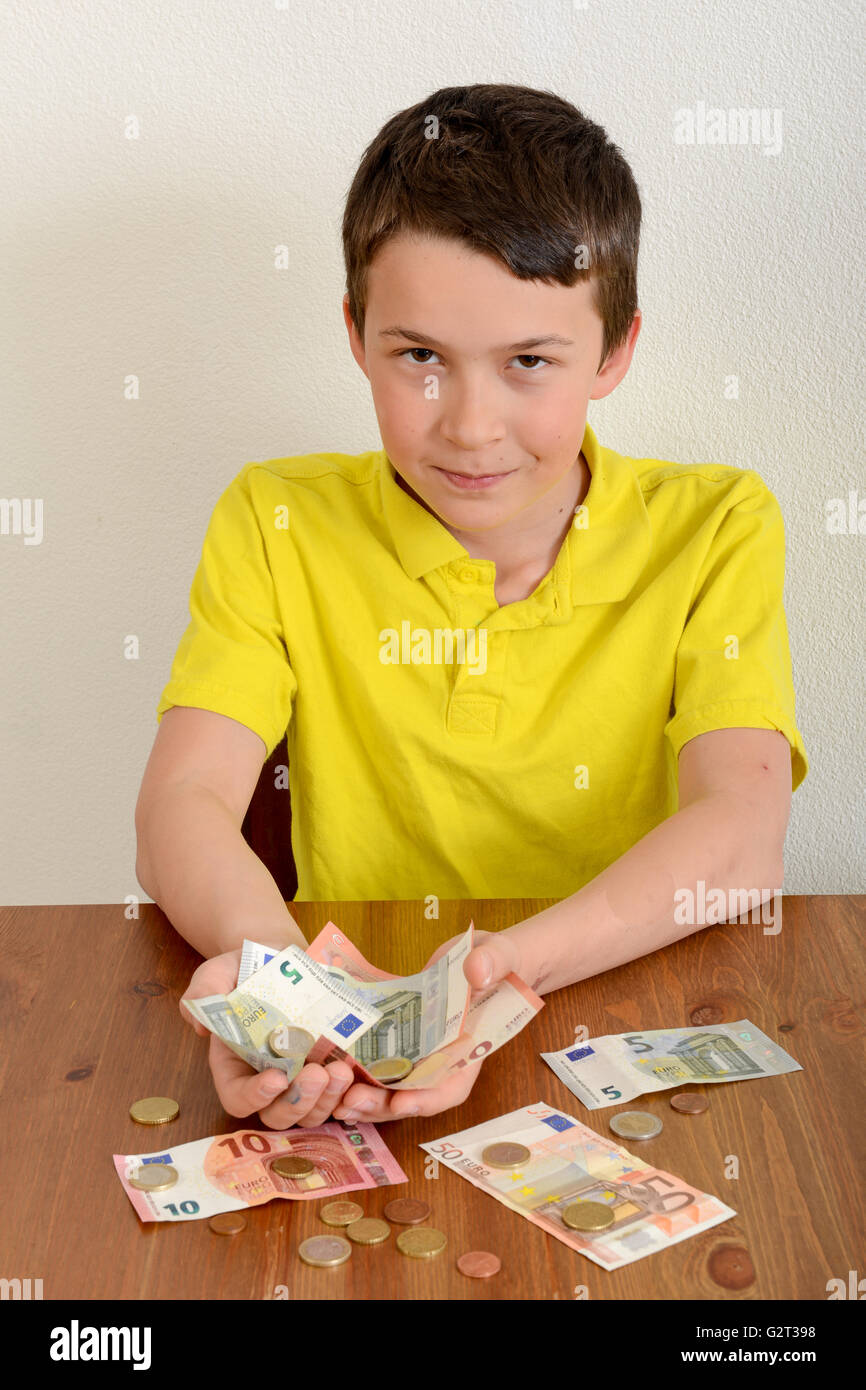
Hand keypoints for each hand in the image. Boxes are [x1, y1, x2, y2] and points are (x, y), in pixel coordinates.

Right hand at [179, 948, 354, 1129]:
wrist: (282, 957)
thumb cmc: (244, 970)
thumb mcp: (216, 974)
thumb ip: (202, 993)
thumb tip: (200, 1024)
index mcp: (233, 1066)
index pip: (238, 1099)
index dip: (254, 1096)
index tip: (276, 1078)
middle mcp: (266, 1080)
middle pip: (278, 1115)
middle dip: (298, 1102)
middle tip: (317, 1074)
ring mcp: (299, 1078)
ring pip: (310, 1112)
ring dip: (326, 1099)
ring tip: (341, 1071)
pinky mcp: (327, 1068)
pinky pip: (337, 1095)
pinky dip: (347, 1092)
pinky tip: (356, 1071)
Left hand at [332, 927, 524, 1124]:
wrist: (479, 957)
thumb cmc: (496, 960)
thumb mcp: (500, 956)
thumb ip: (493, 962)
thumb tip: (477, 972)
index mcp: (471, 1049)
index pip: (452, 1087)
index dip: (426, 1100)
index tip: (401, 1104)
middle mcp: (443, 1061)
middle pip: (413, 1096)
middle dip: (382, 1105)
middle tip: (351, 1101)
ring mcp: (419, 1054)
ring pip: (390, 1089)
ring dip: (364, 1099)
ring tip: (336, 1100)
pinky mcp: (399, 1041)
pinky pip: (376, 1065)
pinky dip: (356, 1075)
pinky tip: (331, 1075)